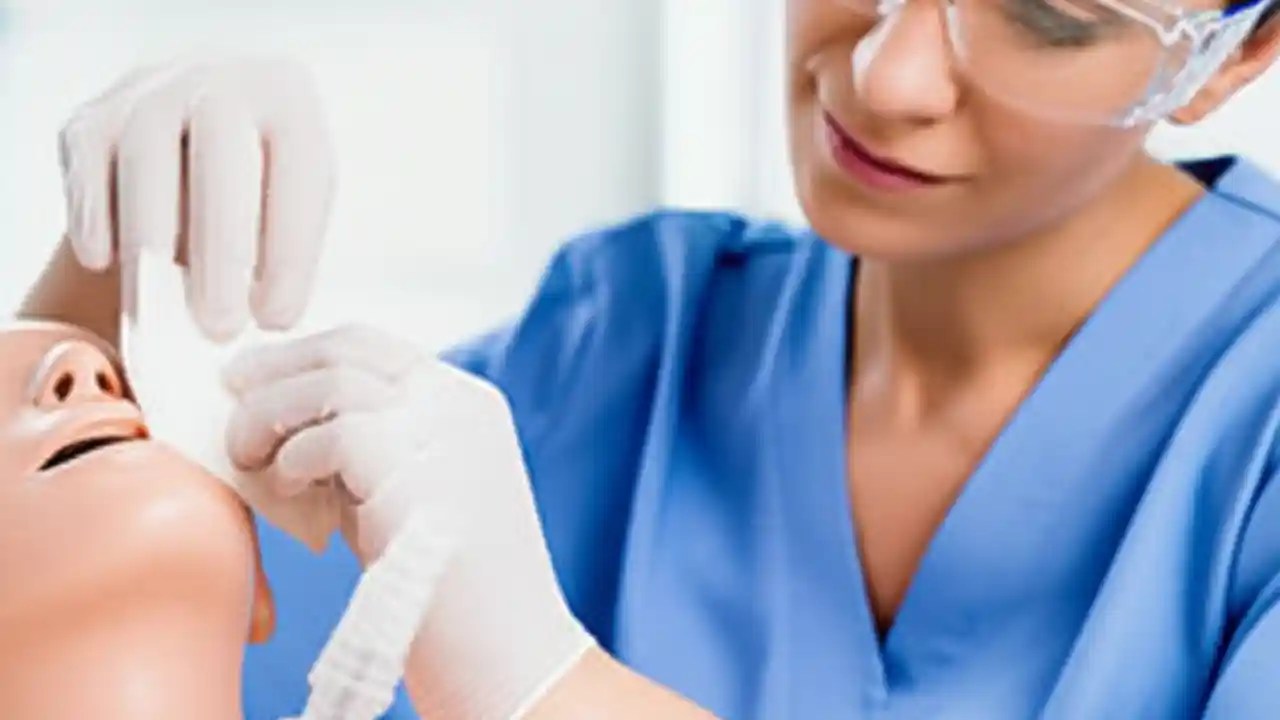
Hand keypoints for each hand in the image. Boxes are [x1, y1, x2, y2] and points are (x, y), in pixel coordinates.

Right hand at [58, 56, 334, 339]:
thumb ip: (285, 249)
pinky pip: (90, 170)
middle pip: (221, 163)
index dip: (289, 252)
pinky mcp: (92, 119)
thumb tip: (268, 315)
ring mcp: (150, 92)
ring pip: (147, 165)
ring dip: (152, 247)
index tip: (277, 318)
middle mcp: (220, 83)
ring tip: (160, 313)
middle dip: (221, 253)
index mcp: (288, 99)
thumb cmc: (259, 184)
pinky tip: (107, 264)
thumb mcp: (293, 202)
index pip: (298, 174)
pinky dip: (95, 221)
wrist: (191, 131)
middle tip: (220, 327)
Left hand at [223, 325, 594, 718]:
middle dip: (277, 366)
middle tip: (229, 391)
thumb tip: (287, 426)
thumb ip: (366, 452)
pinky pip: (331, 437)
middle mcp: (460, 405)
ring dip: (273, 413)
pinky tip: (289, 492)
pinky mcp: (418, 470)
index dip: (306, 354)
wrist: (507, 651)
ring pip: (333, 381)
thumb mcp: (410, 495)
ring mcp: (444, 431)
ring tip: (249, 455)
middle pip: (351, 347)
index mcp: (467, 405)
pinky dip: (294, 461)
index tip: (255, 376)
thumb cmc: (452, 590)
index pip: (375, 348)